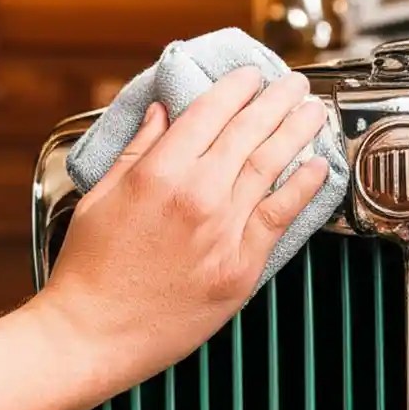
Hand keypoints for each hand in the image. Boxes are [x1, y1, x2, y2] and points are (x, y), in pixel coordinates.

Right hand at [41, 66, 327, 391]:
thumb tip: (163, 113)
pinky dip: (303, 187)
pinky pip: (280, 216)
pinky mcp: (241, 265)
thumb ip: (138, 151)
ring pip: (270, 166)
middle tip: (294, 83)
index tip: (251, 75)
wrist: (93, 334)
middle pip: (248, 132)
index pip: (210, 113)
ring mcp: (223, 230)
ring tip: (314, 111)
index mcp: (159, 173)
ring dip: (297, 132)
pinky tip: (317, 167)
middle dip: (276, 100)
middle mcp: (197, 195)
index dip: (236, 88)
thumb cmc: (91, 271)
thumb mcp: (101, 197)